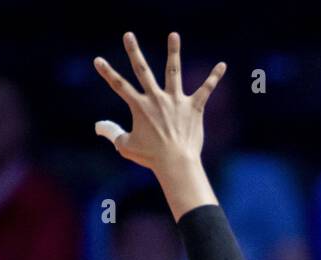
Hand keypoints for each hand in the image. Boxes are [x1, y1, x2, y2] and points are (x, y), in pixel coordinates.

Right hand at [93, 31, 224, 176]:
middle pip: (142, 71)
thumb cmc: (151, 157)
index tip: (98, 60)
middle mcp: (157, 99)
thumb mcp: (126, 146)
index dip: (107, 73)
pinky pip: (206, 89)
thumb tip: (98, 126)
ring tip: (174, 35)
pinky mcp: (194, 107)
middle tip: (128, 35)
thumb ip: (112, 133)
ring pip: (173, 71)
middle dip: (134, 52)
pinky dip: (214, 77)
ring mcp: (176, 101)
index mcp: (139, 106)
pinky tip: (222, 65)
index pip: (119, 86)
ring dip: (173, 52)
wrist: (176, 163)